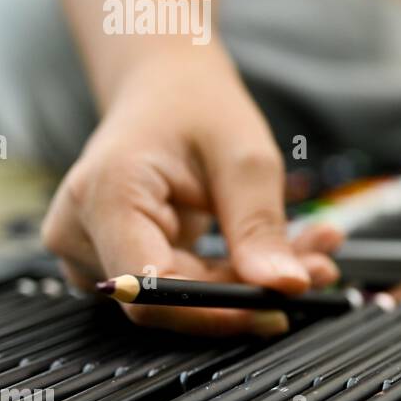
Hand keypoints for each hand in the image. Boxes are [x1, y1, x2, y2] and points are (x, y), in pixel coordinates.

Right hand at [42, 57, 341, 334]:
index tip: (280, 306)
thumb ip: (259, 226)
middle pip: (171, 297)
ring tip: (314, 250)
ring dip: (251, 280)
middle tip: (320, 268)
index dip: (218, 311)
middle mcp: (80, 231)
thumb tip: (284, 287)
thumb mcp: (245, 157)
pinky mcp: (116, 260)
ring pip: (183, 296)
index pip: (153, 291)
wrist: (164, 88)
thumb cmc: (196, 107)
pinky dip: (235, 272)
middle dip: (250, 289)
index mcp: (104, 196)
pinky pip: (182, 285)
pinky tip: (283, 252)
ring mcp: (91, 250)